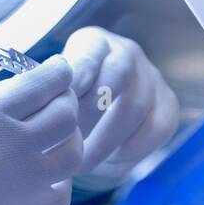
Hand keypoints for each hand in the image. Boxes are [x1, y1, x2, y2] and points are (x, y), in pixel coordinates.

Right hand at [0, 55, 84, 204]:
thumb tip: (23, 88)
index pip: (45, 83)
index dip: (59, 71)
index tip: (59, 68)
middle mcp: (9, 147)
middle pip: (66, 115)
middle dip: (66, 100)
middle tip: (57, 99)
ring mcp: (20, 183)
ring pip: (74, 153)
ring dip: (70, 138)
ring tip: (57, 135)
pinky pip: (63, 193)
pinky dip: (61, 179)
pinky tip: (46, 171)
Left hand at [62, 27, 178, 181]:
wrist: (98, 114)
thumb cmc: (66, 102)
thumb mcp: (54, 89)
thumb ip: (47, 93)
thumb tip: (35, 112)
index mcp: (93, 43)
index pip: (89, 54)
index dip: (75, 80)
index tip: (59, 106)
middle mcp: (127, 52)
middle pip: (117, 75)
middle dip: (90, 112)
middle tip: (67, 141)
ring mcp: (152, 77)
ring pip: (136, 105)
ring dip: (106, 139)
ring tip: (81, 161)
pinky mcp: (168, 105)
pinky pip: (155, 127)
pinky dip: (132, 148)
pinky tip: (109, 161)